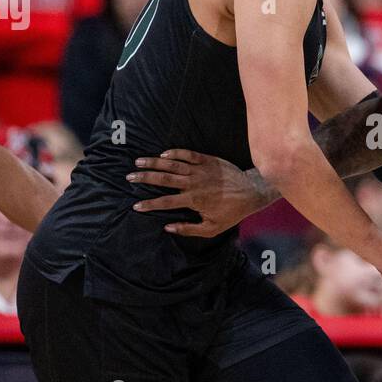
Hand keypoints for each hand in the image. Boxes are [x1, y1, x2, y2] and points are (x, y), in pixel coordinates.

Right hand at [128, 149, 270, 235]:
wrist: (251, 192)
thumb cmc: (231, 212)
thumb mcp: (212, 228)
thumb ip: (189, 229)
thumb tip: (168, 228)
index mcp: (193, 200)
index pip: (166, 202)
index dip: (149, 204)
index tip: (136, 206)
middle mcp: (194, 183)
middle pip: (164, 178)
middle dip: (145, 178)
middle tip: (130, 177)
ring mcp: (200, 170)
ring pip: (173, 164)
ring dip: (154, 162)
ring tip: (139, 162)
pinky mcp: (207, 160)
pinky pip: (188, 154)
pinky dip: (174, 152)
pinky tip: (163, 153)